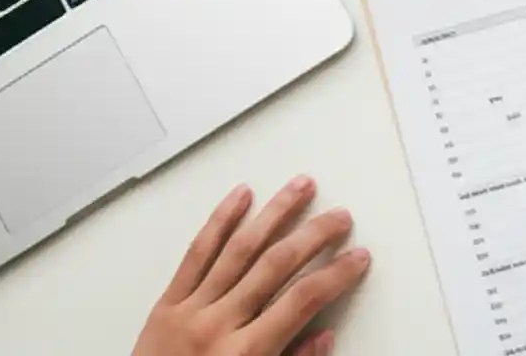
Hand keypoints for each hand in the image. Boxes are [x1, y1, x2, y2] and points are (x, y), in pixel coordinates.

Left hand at [133, 177, 368, 355]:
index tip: (358, 257)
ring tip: (300, 187)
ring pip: (240, 248)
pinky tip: (241, 197)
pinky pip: (197, 253)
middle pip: (275, 265)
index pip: (301, 301)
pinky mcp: (167, 302)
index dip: (335, 275)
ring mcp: (190, 309)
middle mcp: (218, 325)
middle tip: (339, 216)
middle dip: (313, 235)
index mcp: (245, 355)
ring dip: (275, 213)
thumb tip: (324, 335)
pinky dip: (220, 221)